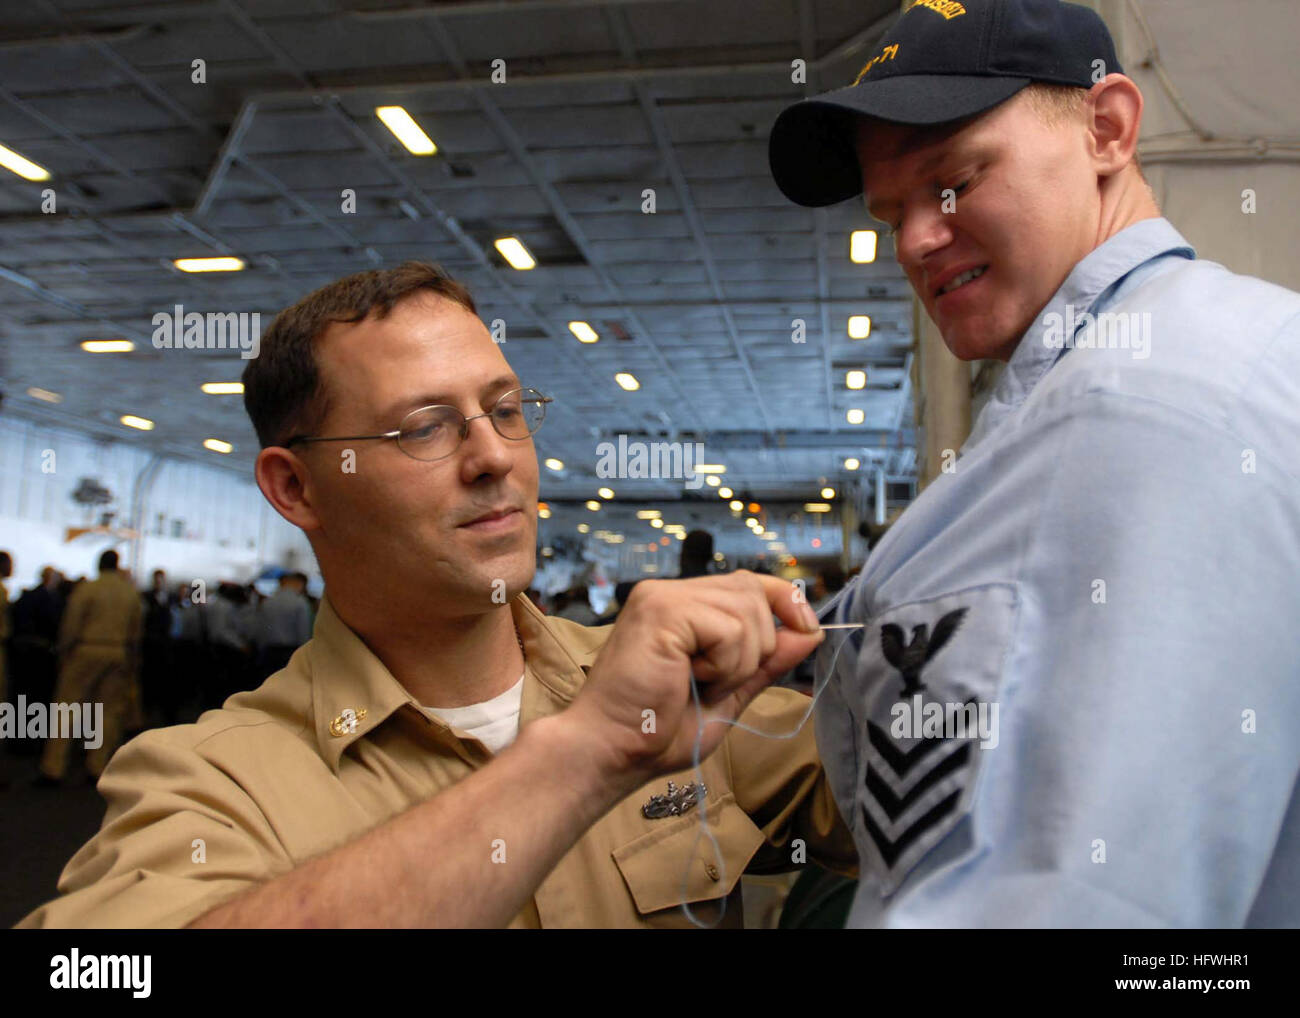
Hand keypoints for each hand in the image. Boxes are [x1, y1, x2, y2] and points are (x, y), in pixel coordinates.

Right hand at [566, 571, 823, 781]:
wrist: (611, 751)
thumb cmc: (657, 730)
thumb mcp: (729, 694)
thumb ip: (765, 662)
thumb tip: (811, 632)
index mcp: (683, 606)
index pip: (751, 583)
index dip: (787, 603)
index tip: (808, 633)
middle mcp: (670, 591)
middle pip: (755, 591)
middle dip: (760, 644)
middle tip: (719, 680)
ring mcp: (663, 597)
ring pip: (748, 609)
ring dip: (740, 660)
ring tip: (699, 681)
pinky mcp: (662, 611)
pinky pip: (730, 628)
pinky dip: (724, 664)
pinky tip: (689, 677)